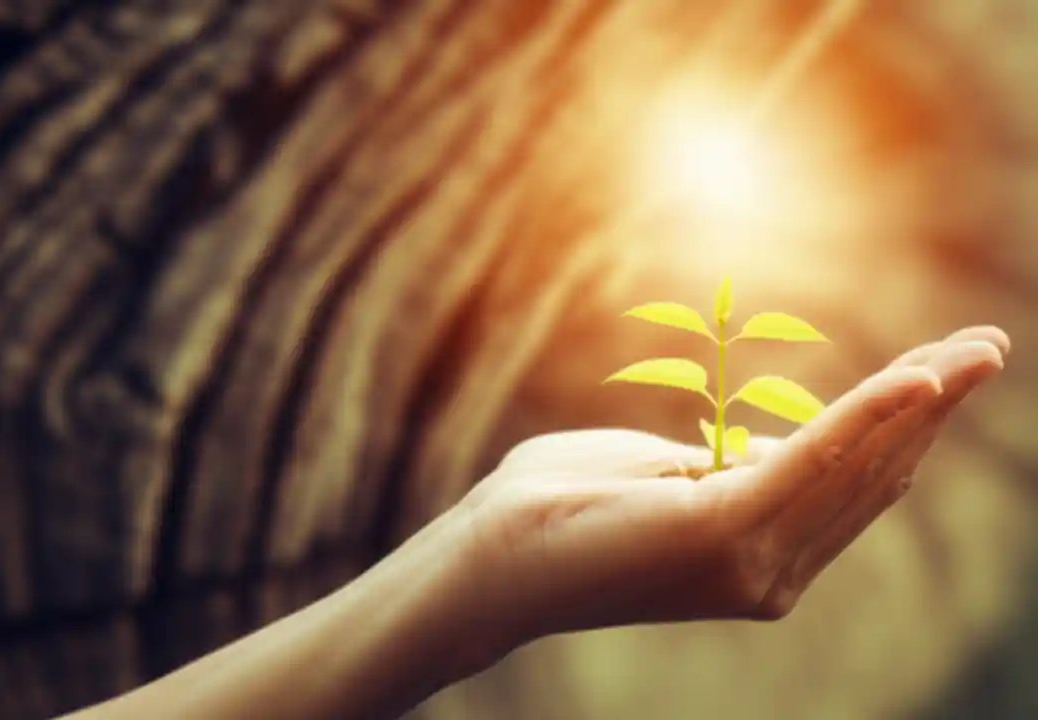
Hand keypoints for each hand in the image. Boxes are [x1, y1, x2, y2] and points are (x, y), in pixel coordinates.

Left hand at [454, 326, 1007, 651]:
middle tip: (989, 349)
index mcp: (754, 554)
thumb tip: (766, 444)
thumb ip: (720, 466)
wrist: (490, 556)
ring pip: (857, 464)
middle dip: (933, 408)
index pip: (849, 485)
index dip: (901, 428)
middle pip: (872, 476)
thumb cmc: (557, 506)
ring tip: (977, 351)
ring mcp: (751, 558)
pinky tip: (918, 378)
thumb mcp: (657, 474)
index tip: (944, 372)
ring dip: (920, 400)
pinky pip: (814, 460)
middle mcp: (769, 570)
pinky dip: (871, 415)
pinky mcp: (724, 531)